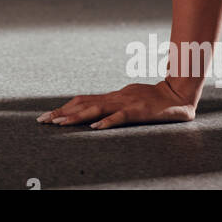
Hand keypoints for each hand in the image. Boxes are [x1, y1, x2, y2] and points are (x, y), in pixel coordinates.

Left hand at [36, 79, 196, 129]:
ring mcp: (126, 103)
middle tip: (43, 120)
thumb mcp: (129, 100)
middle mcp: (115, 98)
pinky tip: (95, 128)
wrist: (178, 93)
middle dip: (61, 112)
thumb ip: (114, 106)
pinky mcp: (138, 111)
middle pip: (84, 104)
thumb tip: (95, 114)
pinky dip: (107, 122)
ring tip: (60, 123)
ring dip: (77, 117)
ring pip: (97, 109)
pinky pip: (121, 117)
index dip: (64, 107)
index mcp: (112, 97)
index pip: (83, 100)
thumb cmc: (153, 99)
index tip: (47, 116)